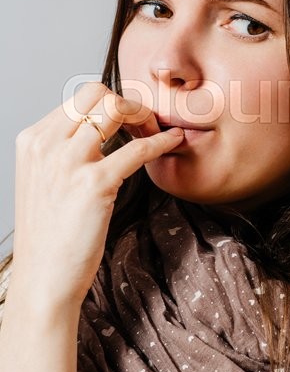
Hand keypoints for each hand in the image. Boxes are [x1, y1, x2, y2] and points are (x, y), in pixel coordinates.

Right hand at [11, 82, 183, 308]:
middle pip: (97, 92)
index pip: (79, 97)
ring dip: (145, 117)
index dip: (111, 103)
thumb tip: (98, 127)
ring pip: (115, 108)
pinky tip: (174, 143)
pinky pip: (137, 148)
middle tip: (146, 123)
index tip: (130, 120)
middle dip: (128, 102)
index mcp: (33, 140)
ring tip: (158, 132)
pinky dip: (161, 141)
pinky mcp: (93, 184)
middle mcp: (46, 145)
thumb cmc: (50, 234)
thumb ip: (63, 150)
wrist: (43, 279)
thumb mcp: (44, 179)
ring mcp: (68, 162)